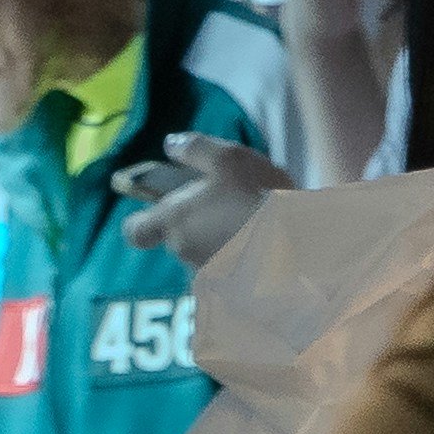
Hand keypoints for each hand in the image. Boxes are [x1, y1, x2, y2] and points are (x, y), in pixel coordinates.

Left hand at [114, 131, 289, 261]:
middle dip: (196, 222)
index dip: (144, 221)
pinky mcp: (232, 289)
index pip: (135, 231)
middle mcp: (183, 252)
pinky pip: (227, 269)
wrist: (298, 245)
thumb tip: (170, 144)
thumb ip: (194, 149)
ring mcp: (207, 273)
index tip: (161, 210)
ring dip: (219, 239)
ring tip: (251, 222)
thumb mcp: (227, 158)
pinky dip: (238, 257)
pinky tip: (263, 243)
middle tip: (227, 202)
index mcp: (174, 221)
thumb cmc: (257, 196)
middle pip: (176, 237)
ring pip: (203, 251)